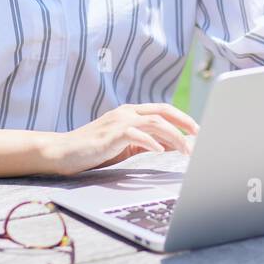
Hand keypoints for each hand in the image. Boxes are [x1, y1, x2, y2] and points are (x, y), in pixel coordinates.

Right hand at [40, 103, 198, 175]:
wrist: (63, 152)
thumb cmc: (94, 150)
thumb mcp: (124, 145)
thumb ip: (144, 141)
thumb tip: (169, 145)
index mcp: (130, 113)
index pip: (162, 110)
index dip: (182, 118)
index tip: (197, 131)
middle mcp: (126, 112)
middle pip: (163, 111)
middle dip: (184, 122)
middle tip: (199, 135)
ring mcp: (118, 121)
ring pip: (154, 122)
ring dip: (173, 136)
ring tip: (186, 150)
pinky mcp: (111, 134)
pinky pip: (136, 134)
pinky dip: (151, 142)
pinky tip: (160, 151)